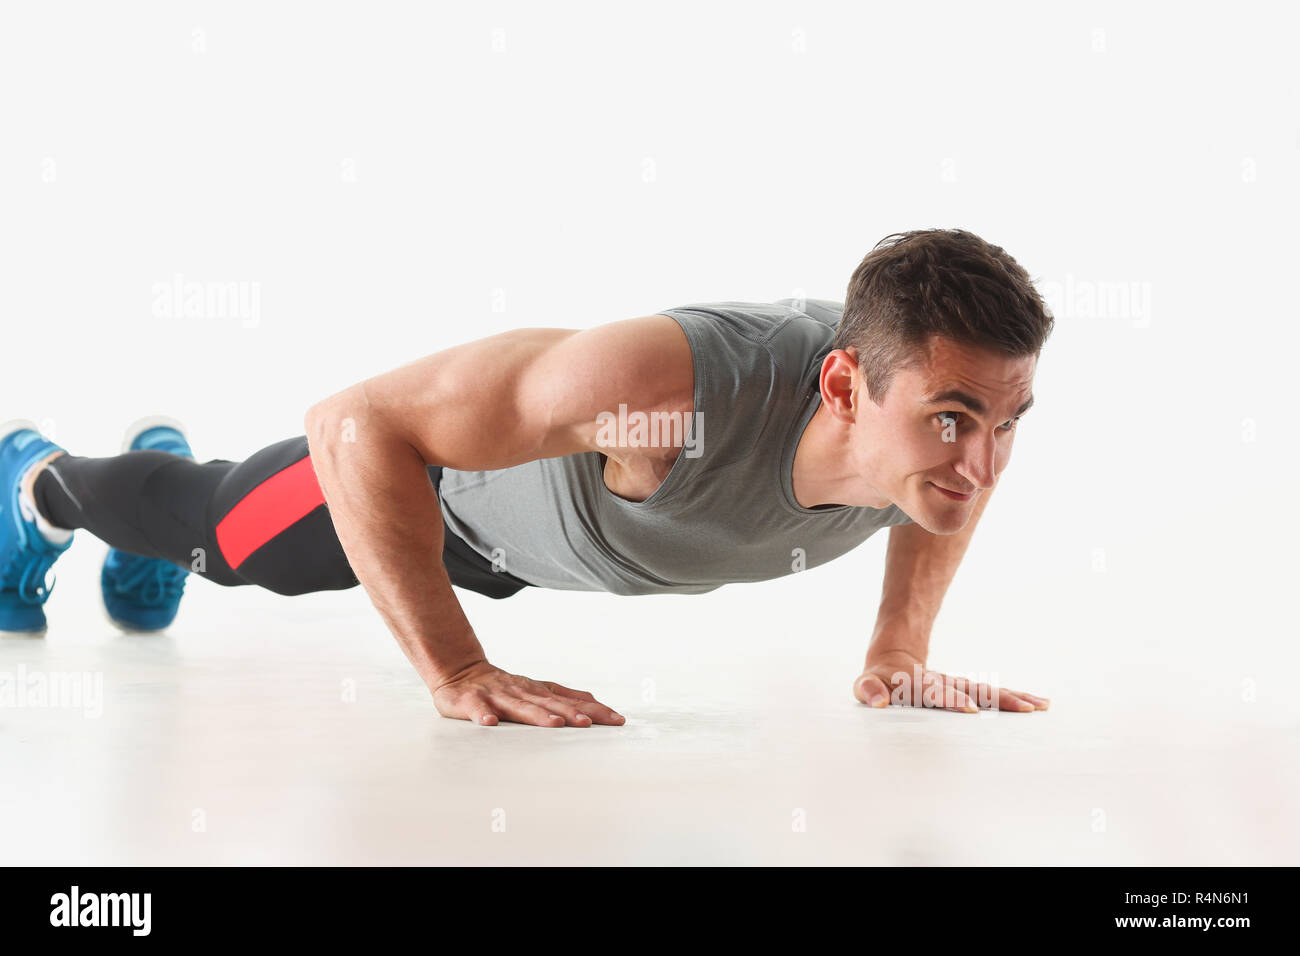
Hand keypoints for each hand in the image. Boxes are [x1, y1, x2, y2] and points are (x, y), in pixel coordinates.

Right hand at [430, 659, 626, 727]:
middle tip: (589, 724)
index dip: (594, 710)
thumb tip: (596, 704)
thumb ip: (564, 697)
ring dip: (537, 715)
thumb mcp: (537, 690)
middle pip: (550, 704)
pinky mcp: (471, 701)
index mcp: (538, 691)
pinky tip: (489, 723)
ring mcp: (497, 696)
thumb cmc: (503, 687)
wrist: (460, 672)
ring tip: (555, 725)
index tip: (617, 720)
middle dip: (570, 713)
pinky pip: (477, 709)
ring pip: (519, 706)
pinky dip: (483, 715)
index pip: (571, 701)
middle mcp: (522, 692)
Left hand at [853, 650, 1048, 713]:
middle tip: (1024, 708)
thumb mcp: (867, 683)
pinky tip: (1038, 703)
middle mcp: (945, 682)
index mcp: (920, 683)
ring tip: (1039, 706)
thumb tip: (878, 701)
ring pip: (989, 691)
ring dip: (1013, 698)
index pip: (937, 691)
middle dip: (998, 699)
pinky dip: (1014, 698)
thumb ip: (869, 690)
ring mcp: (958, 685)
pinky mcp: (967, 690)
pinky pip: (993, 694)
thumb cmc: (880, 680)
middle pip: (974, 690)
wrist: (894, 658)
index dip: (951, 699)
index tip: (971, 708)